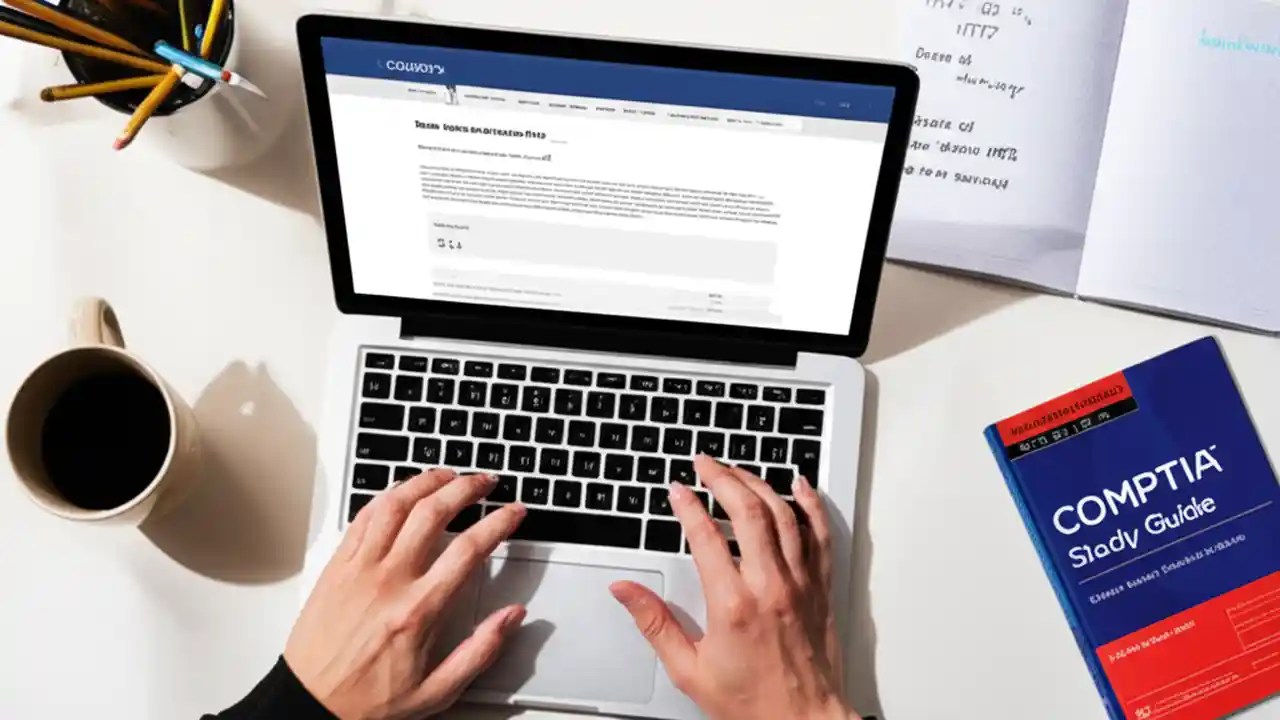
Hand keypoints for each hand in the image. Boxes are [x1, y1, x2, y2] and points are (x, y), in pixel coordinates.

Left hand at [284, 470, 526, 719]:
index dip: (498, 523)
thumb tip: (512, 617)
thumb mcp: (437, 692)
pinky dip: (387, 496)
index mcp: (418, 611)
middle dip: (466, 488)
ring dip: (426, 481)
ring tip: (448, 474)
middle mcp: (388, 582)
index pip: (469, 550)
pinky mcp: (336, 567)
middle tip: (485, 482)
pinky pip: (362, 517)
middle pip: (433, 513)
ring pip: (395, 504)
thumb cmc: (367, 702)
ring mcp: (358, 569)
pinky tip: (402, 492)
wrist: (308, 705)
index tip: (513, 513)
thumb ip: (480, 651)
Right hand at [611, 456, 853, 719]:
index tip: (678, 490)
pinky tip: (798, 487)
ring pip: (784, 515)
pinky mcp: (821, 588)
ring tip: (737, 470)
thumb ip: (654, 624)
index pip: (707, 537)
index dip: (688, 506)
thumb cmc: (753, 704)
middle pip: (749, 511)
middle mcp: (770, 586)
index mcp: (734, 605)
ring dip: (759, 484)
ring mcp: (800, 583)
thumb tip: (625, 592)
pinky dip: (810, 505)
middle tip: (705, 463)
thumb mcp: (689, 670)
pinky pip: (819, 535)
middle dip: (723, 478)